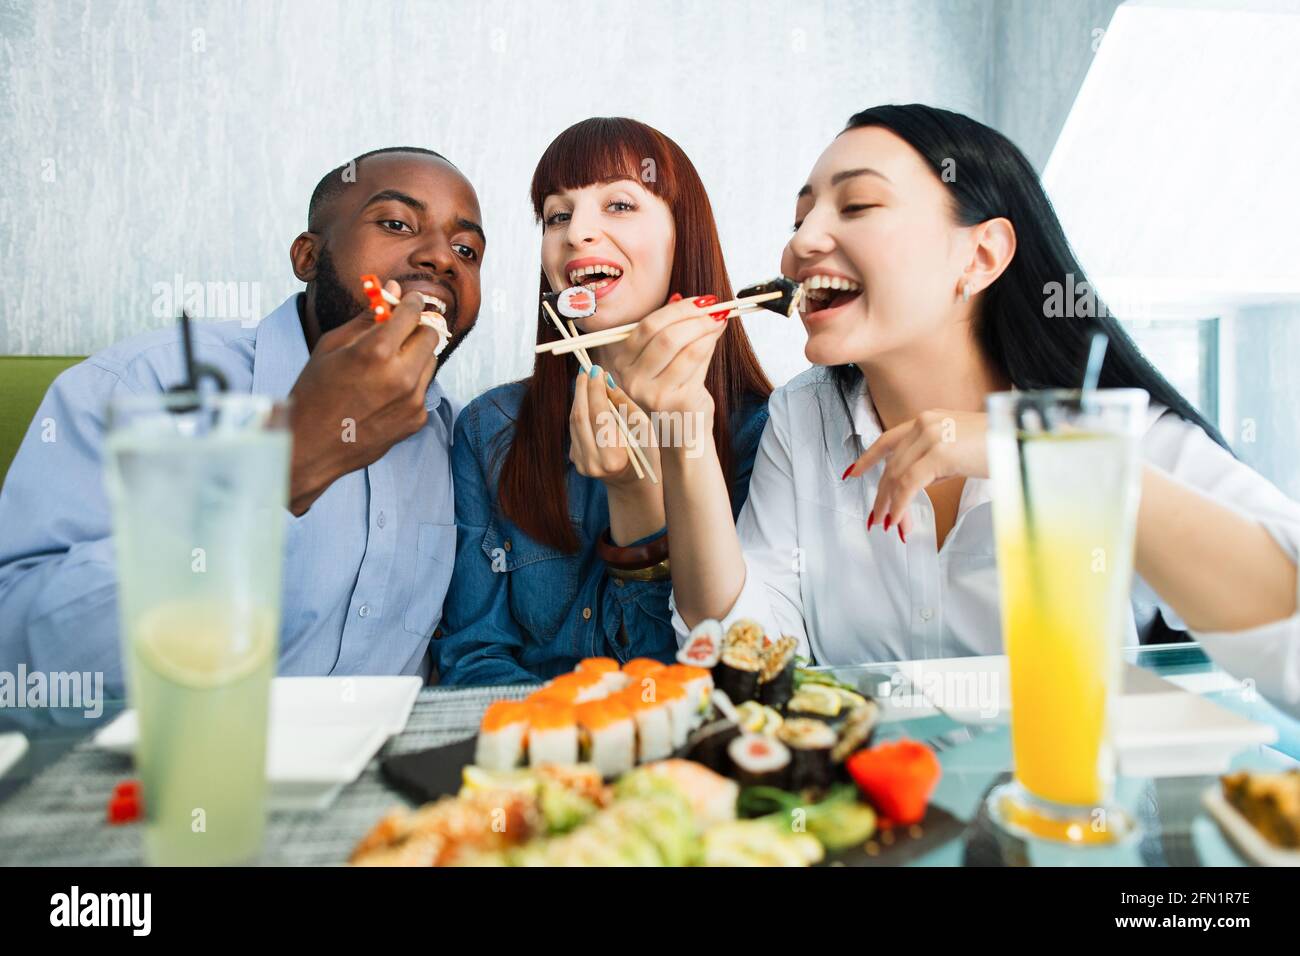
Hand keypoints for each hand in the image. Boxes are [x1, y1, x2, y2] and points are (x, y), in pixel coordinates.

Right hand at [287, 280, 443, 513]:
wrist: (311, 445)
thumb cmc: (315, 391)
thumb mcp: (332, 345)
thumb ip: (367, 317)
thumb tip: (391, 288)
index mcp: (376, 352)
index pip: (412, 313)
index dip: (413, 302)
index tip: (412, 299)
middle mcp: (400, 376)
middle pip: (430, 336)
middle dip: (418, 328)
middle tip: (402, 330)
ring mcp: (412, 400)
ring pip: (431, 362)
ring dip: (415, 356)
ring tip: (387, 365)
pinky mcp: (417, 419)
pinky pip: (423, 389)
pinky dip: (410, 384)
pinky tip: (385, 392)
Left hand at [568, 364, 661, 491]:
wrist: (633, 482)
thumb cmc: (646, 453)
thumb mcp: (644, 429)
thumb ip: (625, 405)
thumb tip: (606, 381)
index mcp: (613, 458)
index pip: (598, 416)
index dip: (596, 390)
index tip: (597, 370)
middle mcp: (592, 463)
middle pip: (580, 417)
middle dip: (582, 390)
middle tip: (586, 370)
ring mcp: (581, 463)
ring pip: (574, 422)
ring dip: (578, 398)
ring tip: (586, 381)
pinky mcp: (575, 459)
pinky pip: (574, 429)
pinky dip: (579, 410)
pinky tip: (587, 399)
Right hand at [612, 293, 727, 421]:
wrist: (680, 435)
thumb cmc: (673, 393)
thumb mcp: (661, 361)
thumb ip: (667, 331)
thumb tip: (681, 298)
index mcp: (622, 362)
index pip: (647, 326)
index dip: (677, 309)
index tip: (701, 300)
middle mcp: (631, 379)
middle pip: (665, 335)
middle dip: (695, 316)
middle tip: (716, 309)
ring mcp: (652, 393)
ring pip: (684, 347)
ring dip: (707, 329)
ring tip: (719, 321)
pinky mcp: (675, 402)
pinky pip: (697, 363)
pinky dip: (710, 345)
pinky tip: (715, 339)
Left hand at [844, 409, 988, 538]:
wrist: (1023, 439)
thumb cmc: (1000, 446)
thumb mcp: (960, 448)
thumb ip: (935, 460)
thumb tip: (916, 484)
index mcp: (928, 419)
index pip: (887, 439)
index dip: (868, 459)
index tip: (852, 473)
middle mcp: (924, 424)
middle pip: (891, 465)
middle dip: (882, 495)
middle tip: (876, 518)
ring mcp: (931, 436)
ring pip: (897, 476)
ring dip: (889, 505)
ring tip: (888, 526)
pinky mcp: (939, 454)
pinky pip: (909, 485)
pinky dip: (900, 505)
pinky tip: (898, 520)